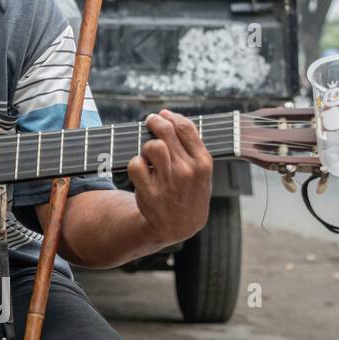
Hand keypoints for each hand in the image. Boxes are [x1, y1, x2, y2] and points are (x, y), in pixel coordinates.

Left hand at [127, 109, 212, 246]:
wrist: (181, 225)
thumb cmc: (190, 191)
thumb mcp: (202, 170)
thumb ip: (191, 145)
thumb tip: (168, 116)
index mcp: (203, 162)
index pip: (185, 128)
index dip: (171, 117)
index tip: (163, 114)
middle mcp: (187, 171)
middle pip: (166, 133)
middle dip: (155, 123)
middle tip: (150, 122)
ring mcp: (168, 182)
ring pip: (152, 147)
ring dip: (147, 146)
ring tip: (149, 153)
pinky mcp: (150, 193)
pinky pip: (136, 165)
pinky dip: (135, 164)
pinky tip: (141, 169)